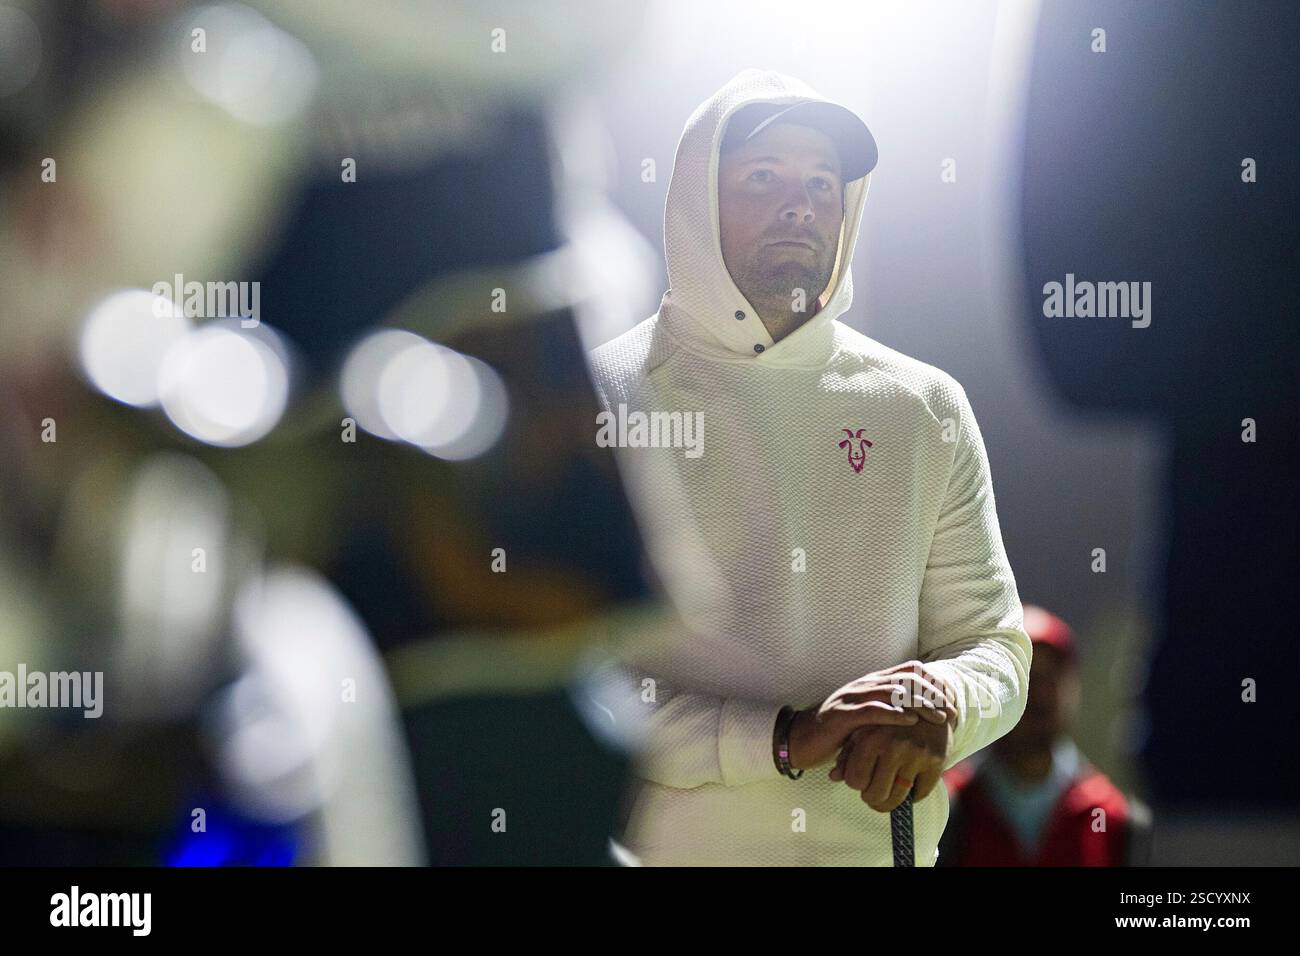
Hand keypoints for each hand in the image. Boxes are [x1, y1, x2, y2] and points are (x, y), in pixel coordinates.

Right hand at [785, 661, 955, 770]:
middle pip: (906, 680)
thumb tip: (921, 715)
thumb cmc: (838, 732)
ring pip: (893, 693)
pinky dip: (893, 715)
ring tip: (938, 717)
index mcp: (872, 682)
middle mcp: (864, 684)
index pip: (909, 670)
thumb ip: (888, 711)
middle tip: (951, 712)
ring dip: (920, 705)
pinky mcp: (842, 715)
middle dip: (933, 695)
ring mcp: (852, 698)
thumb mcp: (867, 718)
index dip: (933, 682)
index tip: (951, 701)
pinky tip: (909, 722)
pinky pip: (871, 711)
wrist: (800, 739)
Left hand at [828, 718, 952, 811]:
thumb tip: (833, 777)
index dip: (856, 786)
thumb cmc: (889, 722)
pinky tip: (909, 787)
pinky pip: (920, 794)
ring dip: (891, 803)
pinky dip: (913, 796)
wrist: (928, 704)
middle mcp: (894, 746)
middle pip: (876, 794)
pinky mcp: (936, 761)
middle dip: (873, 798)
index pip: (855, 780)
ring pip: (898, 798)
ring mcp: (917, 754)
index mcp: (871, 738)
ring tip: (888, 796)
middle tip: (874, 794)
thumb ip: (847, 754)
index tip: (861, 784)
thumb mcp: (864, 731)